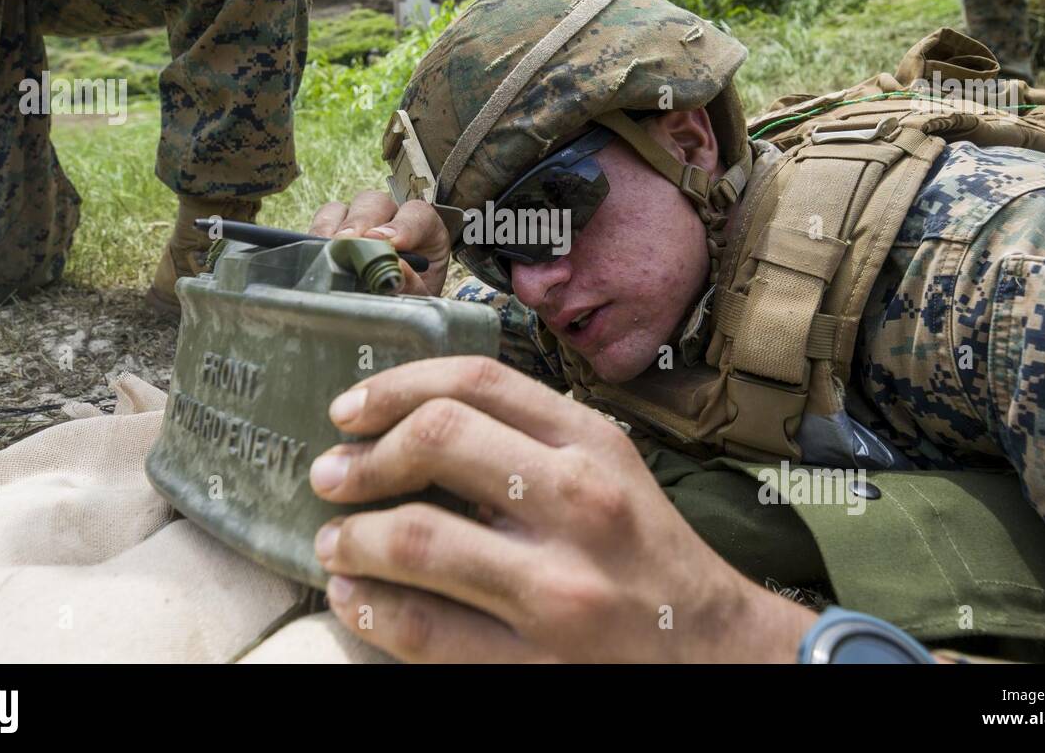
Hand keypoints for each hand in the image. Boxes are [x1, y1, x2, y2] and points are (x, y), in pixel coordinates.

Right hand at [309, 190, 452, 296]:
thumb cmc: (409, 300)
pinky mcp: (340, 227)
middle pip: (380, 202)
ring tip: (334, 247)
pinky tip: (320, 250)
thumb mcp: (419, 299)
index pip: (418, 214)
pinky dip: (322, 229)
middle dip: (365, 222)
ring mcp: (367, 221)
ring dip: (343, 226)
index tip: (391, 243)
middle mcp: (396, 220)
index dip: (404, 226)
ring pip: (354, 205)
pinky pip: (328, 216)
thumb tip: (396, 268)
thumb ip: (413, 285)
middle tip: (354, 242)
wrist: (394, 315)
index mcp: (426, 232)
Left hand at [309, 357, 816, 661]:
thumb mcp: (609, 468)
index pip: (476, 381)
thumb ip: (529, 436)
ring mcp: (557, 588)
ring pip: (417, 539)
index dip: (394, 386)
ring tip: (333, 542)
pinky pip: (422, 629)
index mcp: (593, 444)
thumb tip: (410, 424)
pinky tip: (354, 597)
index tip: (349, 411)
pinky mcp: (532, 663)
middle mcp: (580, 504)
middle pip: (438, 440)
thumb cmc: (647, 552)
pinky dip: (369, 608)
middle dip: (363, 458)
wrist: (713, 652)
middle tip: (330, 476)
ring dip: (351, 537)